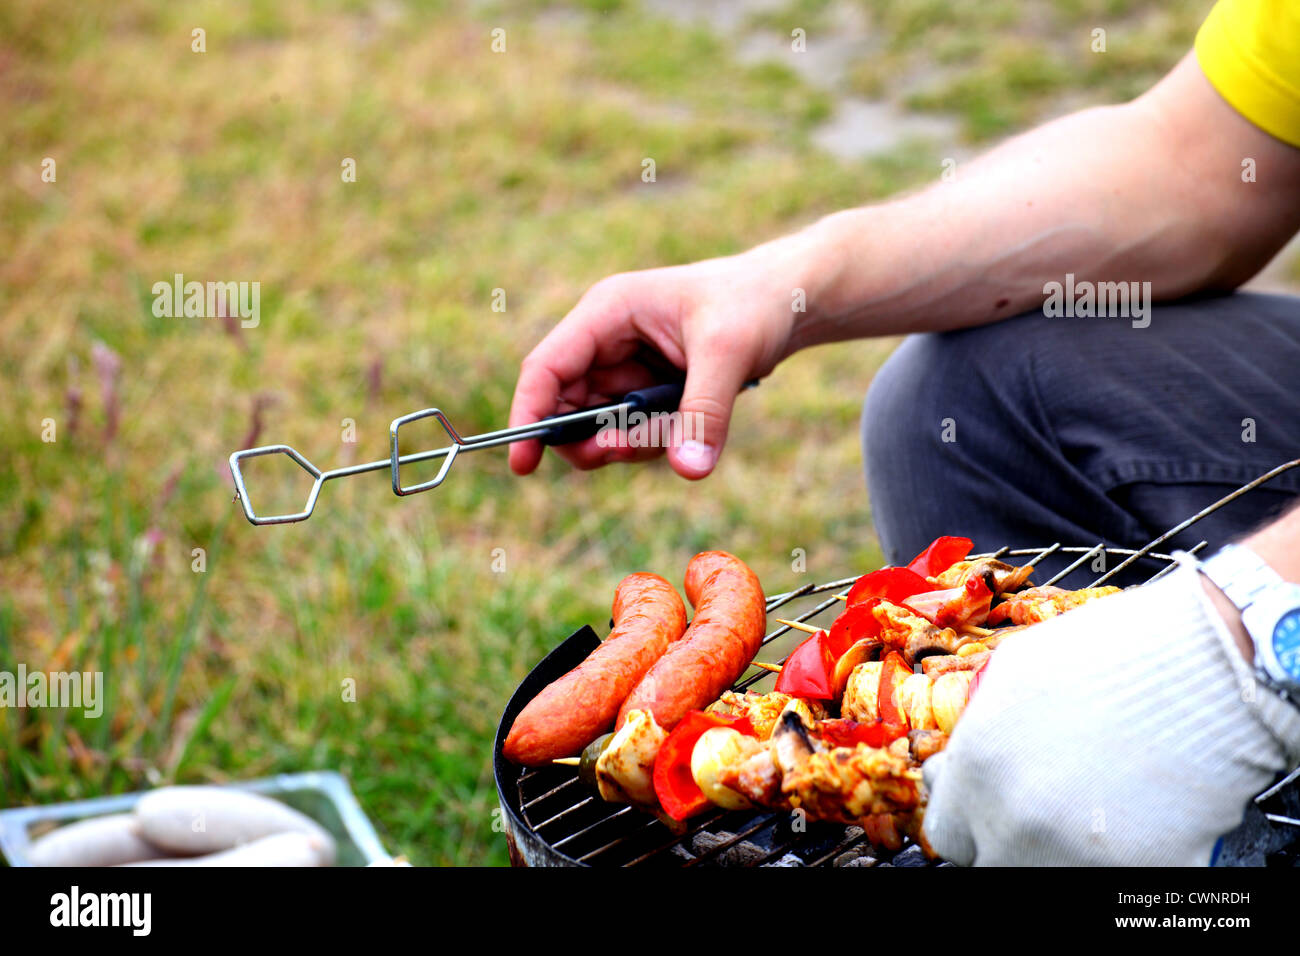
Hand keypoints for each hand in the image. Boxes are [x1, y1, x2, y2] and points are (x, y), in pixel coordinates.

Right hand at [507, 239, 811, 478]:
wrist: (789, 302)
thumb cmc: (754, 305)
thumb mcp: (730, 352)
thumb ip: (705, 411)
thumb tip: (690, 470)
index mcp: (608, 311)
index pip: (546, 367)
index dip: (529, 415)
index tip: (523, 464)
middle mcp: (606, 339)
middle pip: (566, 405)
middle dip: (589, 438)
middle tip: (624, 451)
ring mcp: (625, 366)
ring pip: (598, 425)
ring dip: (628, 443)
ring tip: (673, 431)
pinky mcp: (645, 389)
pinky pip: (631, 431)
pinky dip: (651, 443)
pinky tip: (688, 428)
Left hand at [921, 563, 1299, 864]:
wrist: (1208, 666)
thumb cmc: (1112, 653)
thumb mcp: (1016, 674)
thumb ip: (979, 734)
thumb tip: (956, 766)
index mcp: (977, 772)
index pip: (948, 834)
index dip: (969, 819)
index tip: (984, 807)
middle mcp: (1016, 824)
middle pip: (992, 863)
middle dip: (1007, 838)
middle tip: (1038, 808)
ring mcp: (1077, 856)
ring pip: (1047, 872)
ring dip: (1058, 849)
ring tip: (1090, 806)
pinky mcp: (1141, 872)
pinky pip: (1118, 874)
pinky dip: (1124, 854)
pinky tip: (1139, 816)